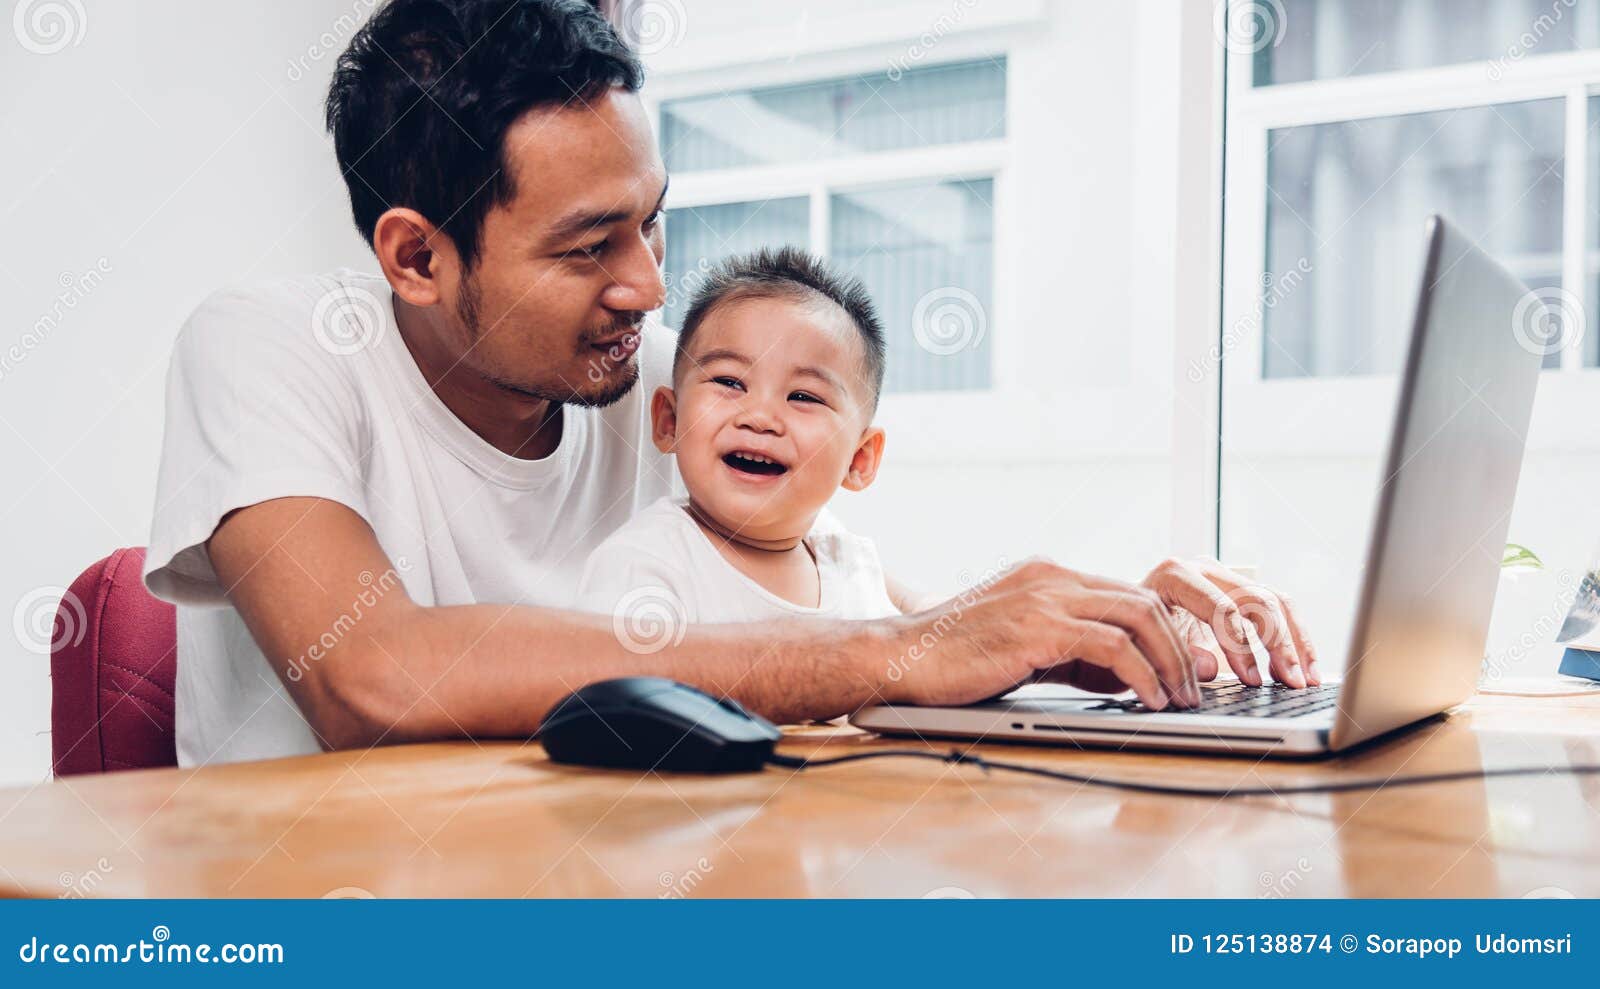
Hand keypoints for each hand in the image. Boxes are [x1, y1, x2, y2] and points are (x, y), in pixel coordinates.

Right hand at [879, 558, 1202, 710]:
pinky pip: (1113, 646)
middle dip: (1181, 648)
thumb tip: (1128, 678)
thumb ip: (1074, 655)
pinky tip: (1150, 701)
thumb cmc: (953, 662)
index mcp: (1049, 576)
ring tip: (1181, 701)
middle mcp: (1052, 577)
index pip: (1129, 595)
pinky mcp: (1038, 627)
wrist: (899, 660)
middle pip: (1146, 601)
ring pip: (1139, 617)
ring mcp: (1045, 597)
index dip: (1167, 635)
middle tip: (1197, 689)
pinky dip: (1143, 675)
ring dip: (1171, 663)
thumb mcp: (1025, 650)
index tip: (1186, 673)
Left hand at [1140, 557, 1319, 687]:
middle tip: (1293, 683)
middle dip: (1280, 644)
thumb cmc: (1127, 634)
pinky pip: (1277, 610)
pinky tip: (1301, 670)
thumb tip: (1213, 667)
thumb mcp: (1140, 645)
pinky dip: (1293, 639)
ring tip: (1307, 680)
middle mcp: (1204, 568)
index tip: (1252, 682)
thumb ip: (1174, 655)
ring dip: (1297, 642)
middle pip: (1258, 599)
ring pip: (1276, 601)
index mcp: (1174, 575)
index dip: (1241, 647)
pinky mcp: (1238, 591)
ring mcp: (1224, 576)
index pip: (1221, 607)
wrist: (1120, 618)